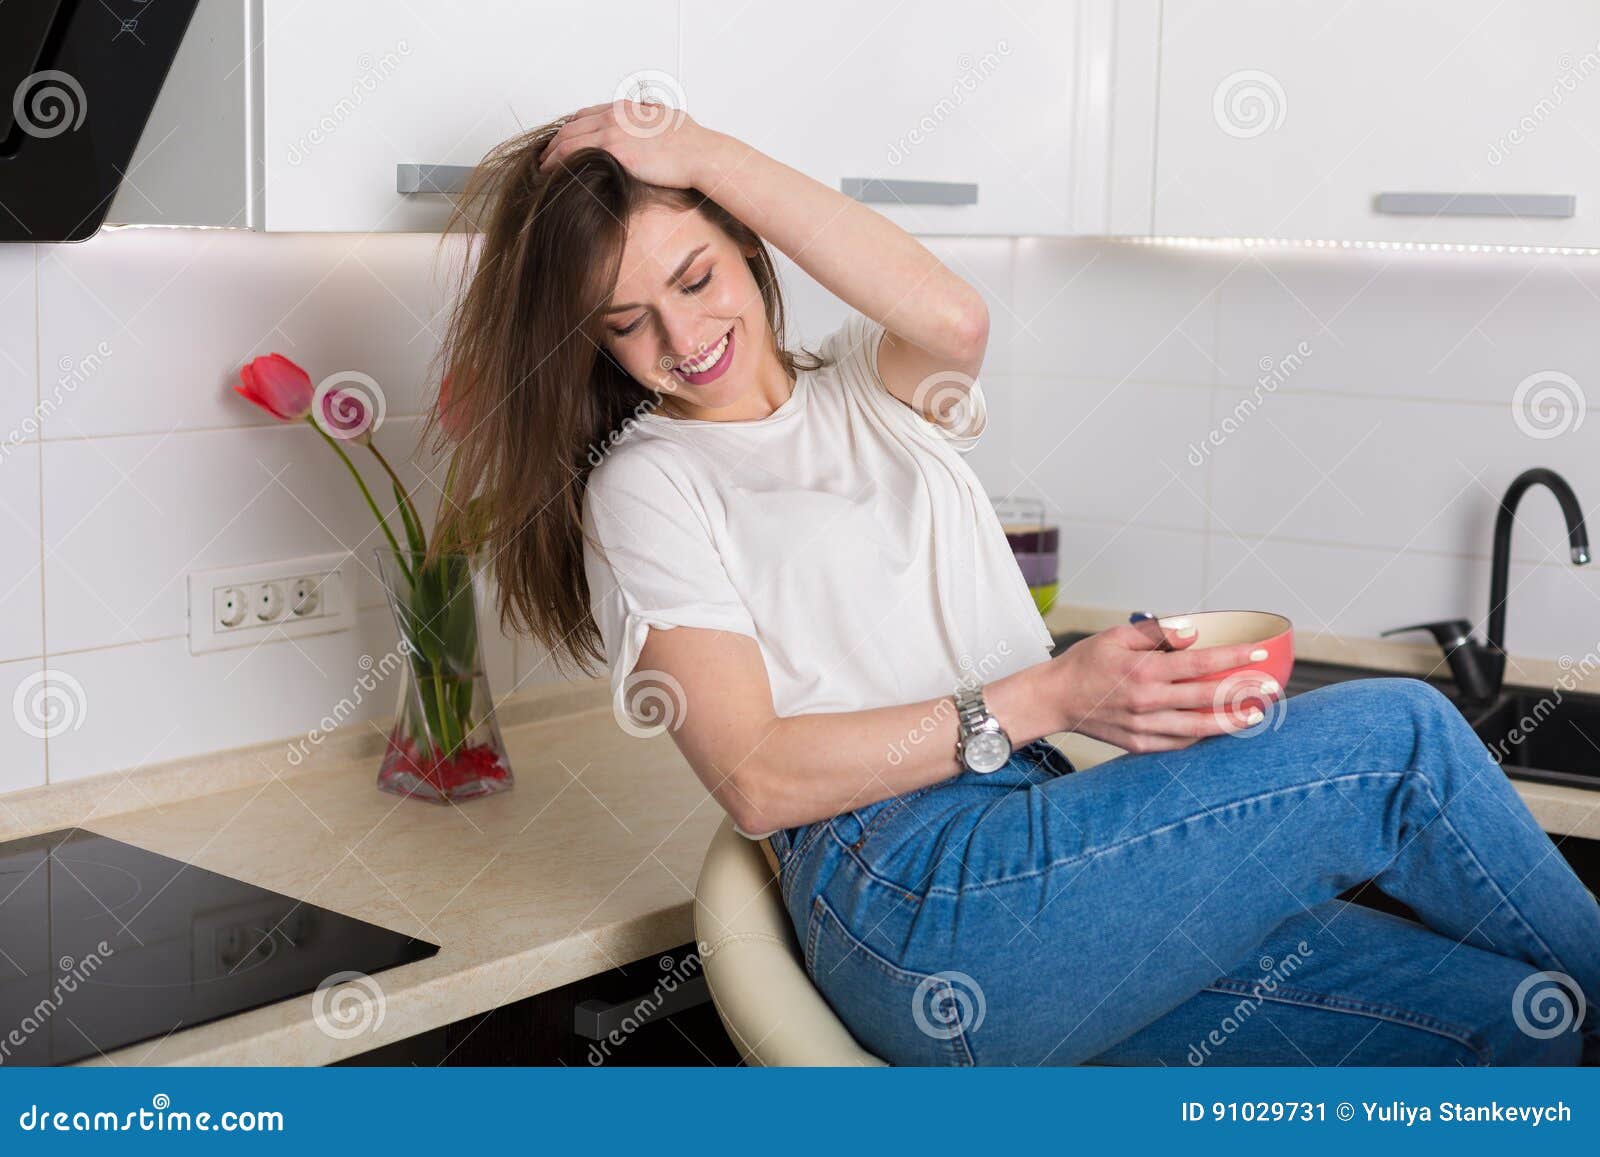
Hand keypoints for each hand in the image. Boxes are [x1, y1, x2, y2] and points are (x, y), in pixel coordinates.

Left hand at [537, 100, 710, 188]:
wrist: (701, 154)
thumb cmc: (693, 143)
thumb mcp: (669, 120)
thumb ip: (653, 118)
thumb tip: (652, 119)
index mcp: (627, 109)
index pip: (586, 115)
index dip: (571, 129)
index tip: (563, 142)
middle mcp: (615, 116)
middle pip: (571, 127)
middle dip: (554, 143)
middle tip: (544, 158)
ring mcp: (612, 132)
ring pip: (567, 140)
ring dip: (551, 155)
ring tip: (542, 170)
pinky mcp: (614, 151)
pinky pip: (573, 155)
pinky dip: (558, 164)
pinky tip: (551, 175)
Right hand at [1046, 622, 1282, 753]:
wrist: (1054, 698)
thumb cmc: (1085, 663)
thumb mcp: (1116, 635)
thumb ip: (1157, 633)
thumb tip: (1194, 633)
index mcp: (1143, 670)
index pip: (1200, 664)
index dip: (1233, 659)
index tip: (1259, 653)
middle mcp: (1147, 701)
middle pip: (1208, 699)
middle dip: (1244, 692)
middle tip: (1271, 687)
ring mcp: (1144, 727)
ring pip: (1199, 728)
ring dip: (1232, 722)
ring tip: (1255, 714)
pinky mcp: (1139, 744)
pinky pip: (1179, 743)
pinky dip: (1202, 736)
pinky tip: (1217, 728)